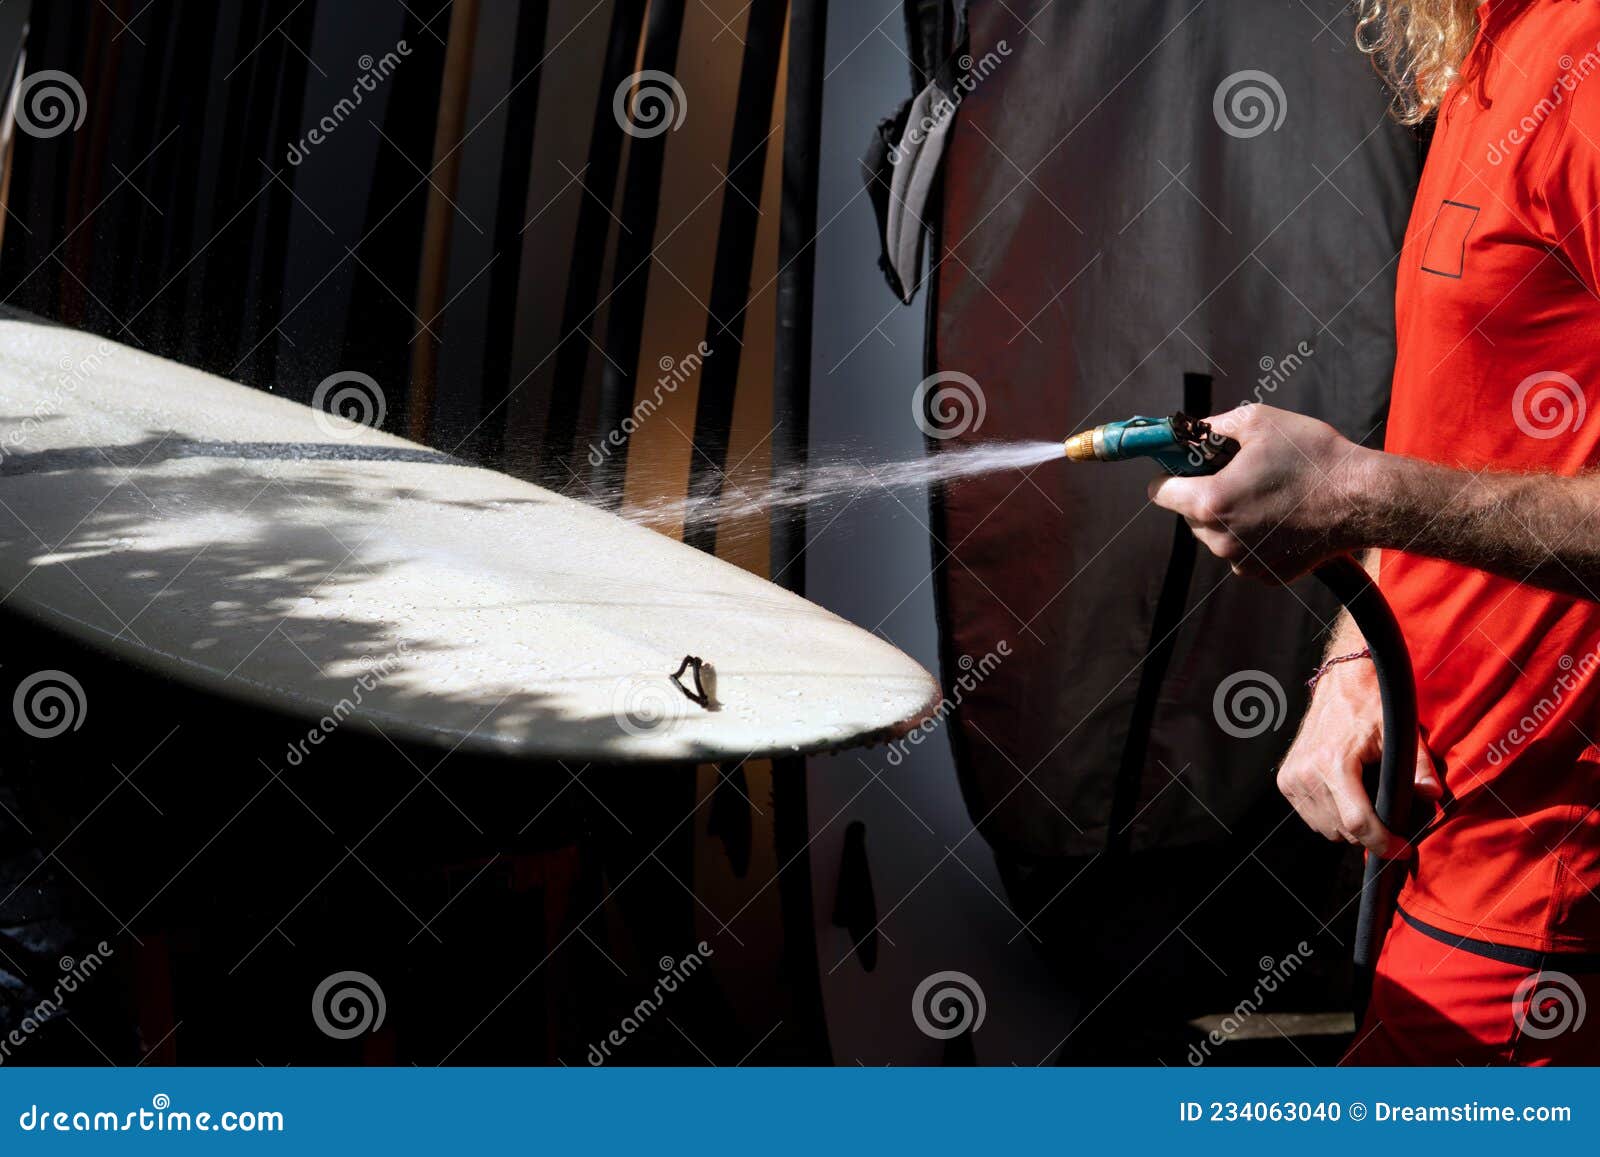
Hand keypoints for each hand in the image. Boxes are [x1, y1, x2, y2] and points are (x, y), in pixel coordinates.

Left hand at [1147, 404, 1374, 579]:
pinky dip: (1255, 537)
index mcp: (1209, 502)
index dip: (1170, 475)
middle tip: (1239, 476)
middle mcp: (1219, 540)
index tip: (1185, 467)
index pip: (1160, 493)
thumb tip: (1191, 432)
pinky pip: (1245, 554)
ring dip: (1231, 517)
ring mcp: (1243, 563)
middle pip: (1190, 516)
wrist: (1363, 498)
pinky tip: (1282, 518)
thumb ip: (1212, 427)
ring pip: (1218, 536)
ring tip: (1266, 495)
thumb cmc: (1312, 456)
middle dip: (1205, 495)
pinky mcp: (1266, 576)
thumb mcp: (1258, 421)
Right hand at [1276, 659, 1441, 857]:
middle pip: (1344, 830)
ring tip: (1367, 802)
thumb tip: (1432, 795)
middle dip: (1371, 833)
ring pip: (1327, 829)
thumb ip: (1419, 765)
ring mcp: (1292, 778)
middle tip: (1391, 820)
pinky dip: (1332, 817)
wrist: (1340, 683)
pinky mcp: (1286, 780)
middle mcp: (1306, 773)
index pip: (1357, 822)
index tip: (1404, 851)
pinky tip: (1346, 796)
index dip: (1383, 843)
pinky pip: (1313, 818)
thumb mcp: (1401, 731)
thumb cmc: (1373, 706)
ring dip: (1350, 827)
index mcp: (1334, 762)